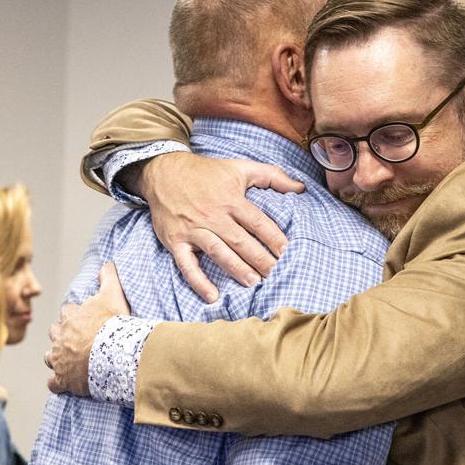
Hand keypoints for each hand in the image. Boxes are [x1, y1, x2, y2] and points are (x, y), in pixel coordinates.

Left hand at [46, 263, 130, 394]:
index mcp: (70, 317)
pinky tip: (66, 383)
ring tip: (71, 362)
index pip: (67, 313)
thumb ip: (108, 277)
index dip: (76, 317)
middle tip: (80, 341)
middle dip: (63, 337)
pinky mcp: (63, 379)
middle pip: (55, 334)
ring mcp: (59, 359)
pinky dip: (58, 383)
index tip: (86, 321)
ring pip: (50, 358)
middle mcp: (59, 337)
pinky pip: (54, 384)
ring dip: (58, 359)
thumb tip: (107, 264)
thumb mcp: (113, 295)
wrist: (111, 354)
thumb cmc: (112, 324)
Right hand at [133, 151, 304, 302]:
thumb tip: (300, 188)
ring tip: (254, 283)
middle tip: (277, 274)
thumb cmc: (206, 173)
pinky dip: (198, 281)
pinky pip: (186, 265)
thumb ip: (272, 176)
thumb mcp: (240, 167)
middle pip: (241, 241)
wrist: (163, 172)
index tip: (288, 253)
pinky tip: (212, 296)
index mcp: (231, 199)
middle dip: (260, 259)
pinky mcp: (176, 241)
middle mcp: (213, 215)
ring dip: (236, 269)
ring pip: (218, 252)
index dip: (274, 238)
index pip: (258, 222)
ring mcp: (193, 230)